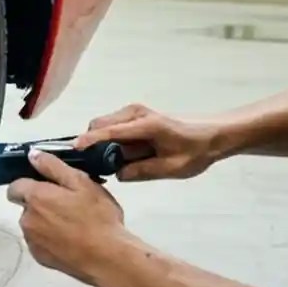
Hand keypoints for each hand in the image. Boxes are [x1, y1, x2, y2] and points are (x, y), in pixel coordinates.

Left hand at [7, 150, 132, 285]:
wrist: (108, 259)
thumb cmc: (97, 217)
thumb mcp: (81, 183)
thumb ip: (53, 166)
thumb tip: (33, 154)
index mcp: (34, 198)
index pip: (15, 185)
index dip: (30, 183)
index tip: (48, 187)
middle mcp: (26, 219)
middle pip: (26, 206)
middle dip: (40, 203)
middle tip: (67, 205)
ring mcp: (31, 241)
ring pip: (33, 225)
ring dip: (45, 222)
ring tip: (72, 225)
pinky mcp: (39, 257)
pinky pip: (39, 242)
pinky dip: (49, 240)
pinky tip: (70, 241)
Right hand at [74, 103, 222, 180]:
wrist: (214, 134)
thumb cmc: (196, 151)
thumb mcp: (172, 168)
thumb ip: (142, 171)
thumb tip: (118, 174)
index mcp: (146, 125)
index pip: (109, 131)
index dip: (89, 141)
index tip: (73, 150)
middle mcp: (135, 113)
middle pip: (100, 125)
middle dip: (94, 143)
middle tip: (102, 166)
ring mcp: (134, 112)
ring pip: (104, 125)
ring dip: (103, 142)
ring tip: (118, 162)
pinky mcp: (135, 115)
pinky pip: (113, 126)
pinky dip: (110, 139)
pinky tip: (124, 154)